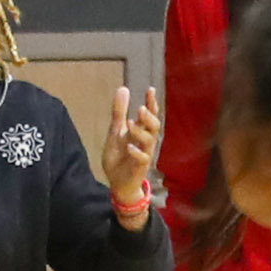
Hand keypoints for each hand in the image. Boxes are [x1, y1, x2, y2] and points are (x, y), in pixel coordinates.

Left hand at [103, 81, 160, 217]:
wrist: (117, 182)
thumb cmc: (119, 157)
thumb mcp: (116, 132)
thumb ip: (119, 112)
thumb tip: (124, 88)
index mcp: (140, 132)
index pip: (149, 115)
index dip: (151, 103)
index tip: (150, 90)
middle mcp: (145, 141)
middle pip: (155, 127)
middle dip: (149, 117)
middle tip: (141, 108)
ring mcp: (144, 154)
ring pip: (150, 141)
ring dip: (141, 131)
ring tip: (130, 123)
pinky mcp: (140, 167)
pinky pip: (143, 159)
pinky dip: (137, 152)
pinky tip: (129, 146)